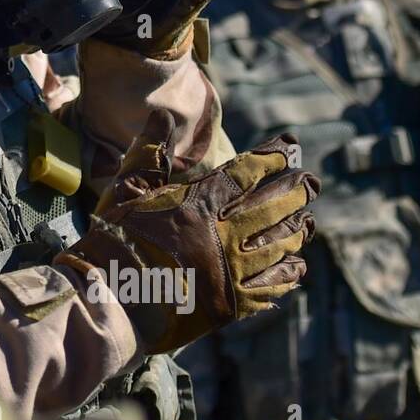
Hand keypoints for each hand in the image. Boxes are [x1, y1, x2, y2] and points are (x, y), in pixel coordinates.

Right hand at [58, 110, 318, 352]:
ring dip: (298, 230)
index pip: (245, 174)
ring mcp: (230, 273)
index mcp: (197, 206)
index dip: (270, 159)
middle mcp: (222, 236)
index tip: (286, 148)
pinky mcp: (230, 306)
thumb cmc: (112, 241)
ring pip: (280, 246)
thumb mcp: (124, 190)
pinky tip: (297, 265)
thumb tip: (163, 113)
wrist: (109, 300)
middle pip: (273, 208)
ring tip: (309, 221)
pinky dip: (288, 273)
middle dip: (296, 191)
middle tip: (310, 182)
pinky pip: (272, 286)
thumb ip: (149, 151)